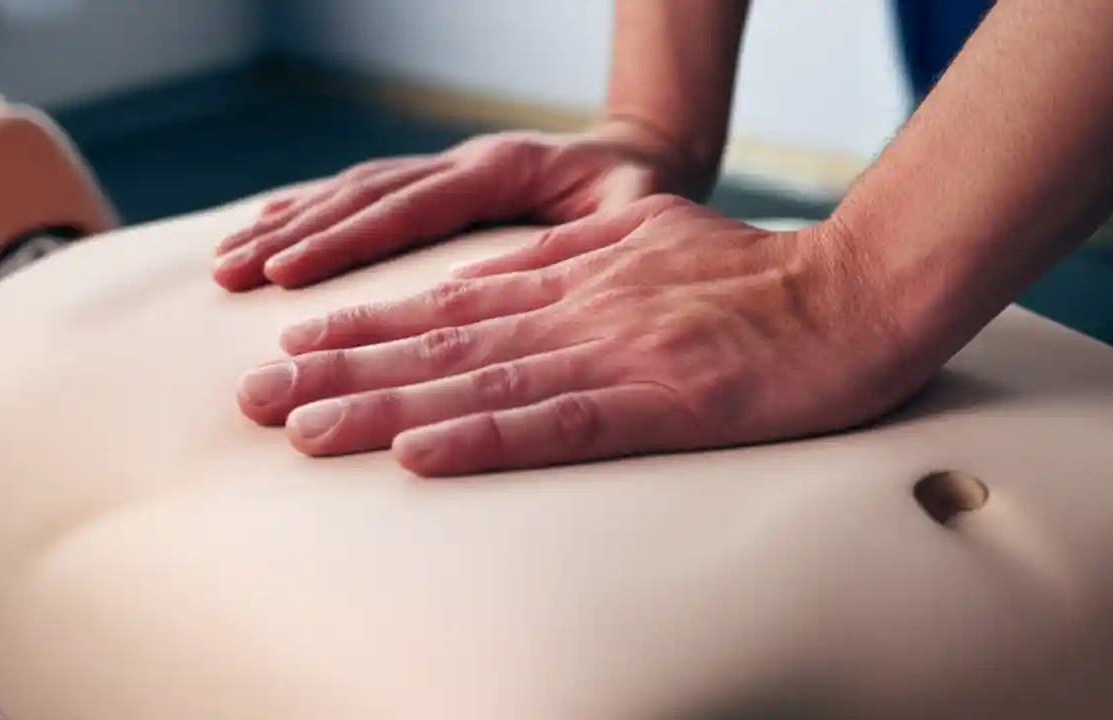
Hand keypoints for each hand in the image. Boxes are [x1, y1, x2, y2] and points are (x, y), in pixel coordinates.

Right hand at [212, 120, 705, 291]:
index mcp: (502, 169)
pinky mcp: (437, 184)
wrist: (642, 154)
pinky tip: (267, 232)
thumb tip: (531, 276)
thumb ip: (596, 234)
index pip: (410, 207)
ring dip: (289, 223)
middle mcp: (461, 163)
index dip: (347, 240)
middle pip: (365, 195)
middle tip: (230, 274)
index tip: (286, 274)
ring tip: (226, 260)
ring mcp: (443, 169)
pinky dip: (312, 212)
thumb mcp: (637, 209)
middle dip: (295, 235)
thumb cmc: (641, 190)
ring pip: (353, 190)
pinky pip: (364, 194)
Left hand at [236, 195, 935, 475]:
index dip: (366, 324)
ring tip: (302, 430)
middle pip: (441, 342)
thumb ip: (567, 259)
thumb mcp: (646, 237)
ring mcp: (616, 352)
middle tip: (255, 399)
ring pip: (479, 380)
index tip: (295, 342)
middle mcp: (579, 307)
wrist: (856, 291)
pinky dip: (484, 438)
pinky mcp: (662, 400)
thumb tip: (489, 280)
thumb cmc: (759, 274)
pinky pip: (559, 424)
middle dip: (339, 371)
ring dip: (384, 406)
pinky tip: (420, 454)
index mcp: (576, 274)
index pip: (450, 302)